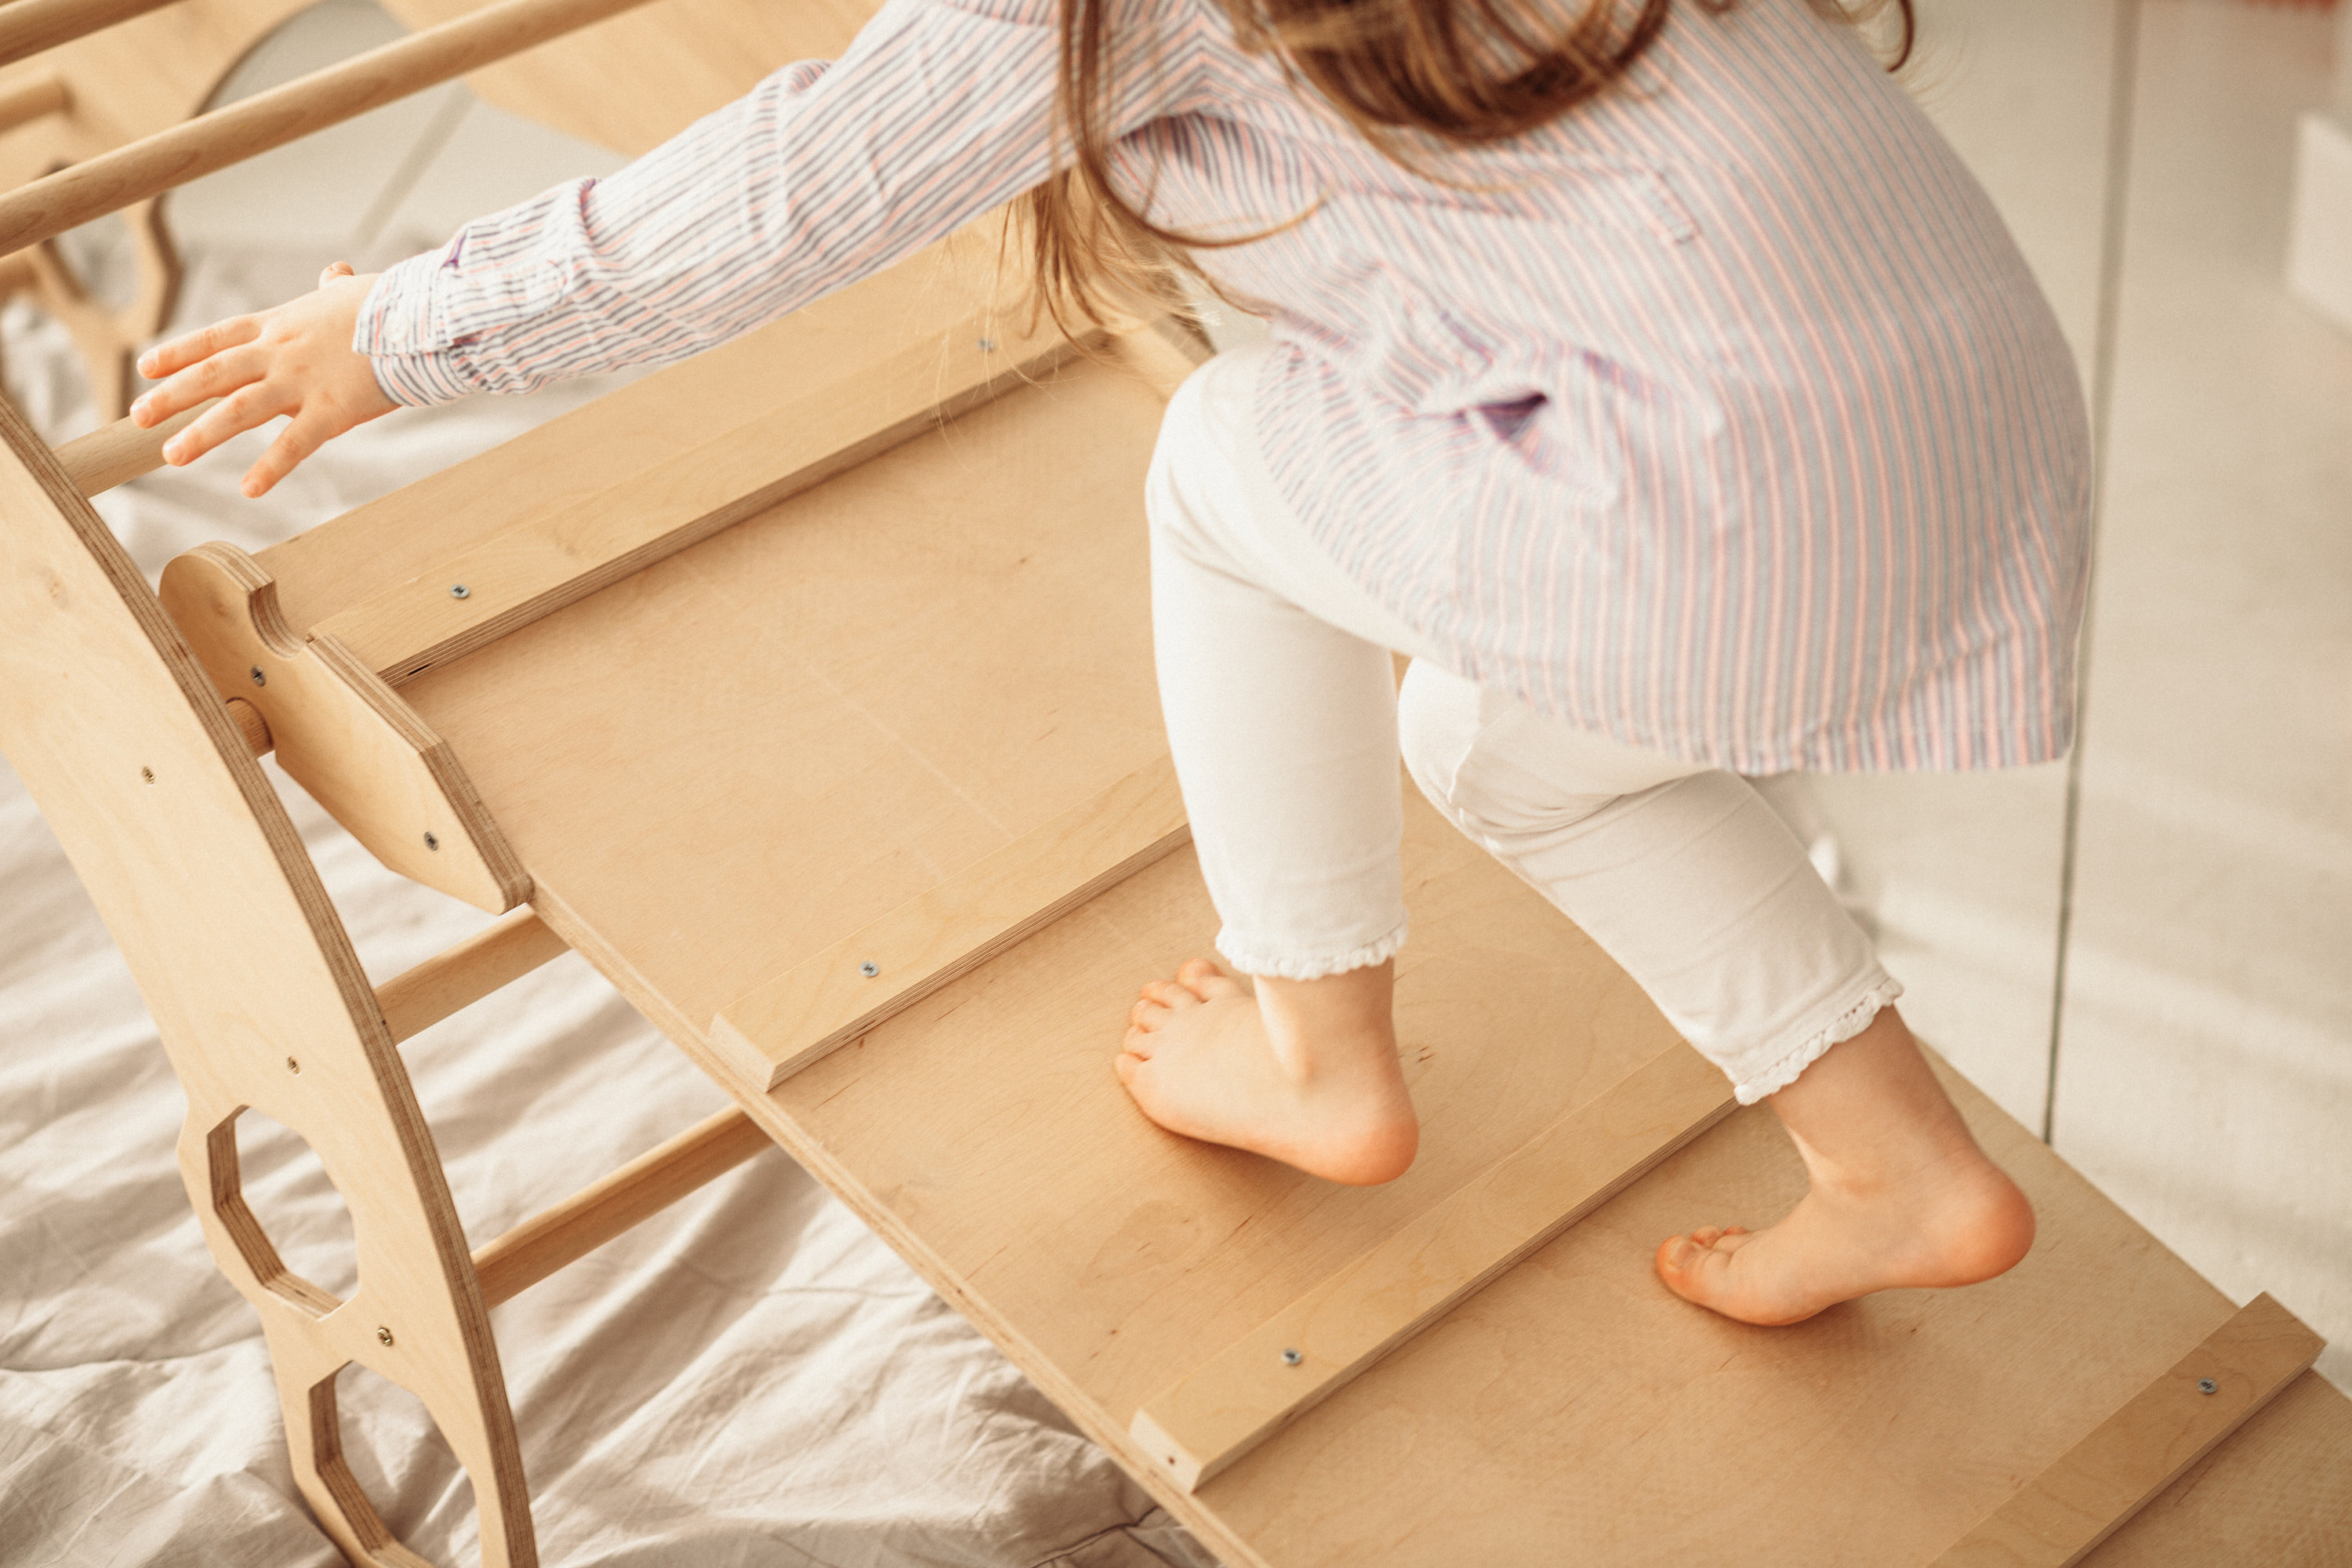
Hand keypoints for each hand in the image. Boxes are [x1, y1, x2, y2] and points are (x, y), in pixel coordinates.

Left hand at [132, 261, 397, 497]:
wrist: (421, 316)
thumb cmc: (391, 304)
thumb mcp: (352, 293)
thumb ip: (334, 288)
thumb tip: (334, 273)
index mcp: (280, 324)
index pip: (216, 338)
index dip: (178, 353)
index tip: (146, 368)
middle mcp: (280, 352)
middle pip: (212, 373)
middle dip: (171, 395)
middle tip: (137, 416)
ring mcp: (302, 381)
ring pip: (239, 408)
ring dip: (202, 433)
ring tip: (171, 454)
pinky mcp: (332, 410)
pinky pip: (295, 443)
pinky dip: (270, 467)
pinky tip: (249, 488)